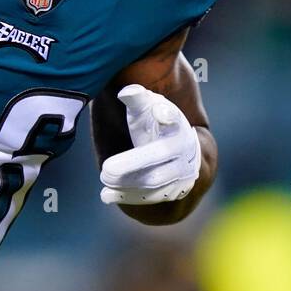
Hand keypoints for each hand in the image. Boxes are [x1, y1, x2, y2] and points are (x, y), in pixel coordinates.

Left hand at [99, 84, 200, 204]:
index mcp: (175, 124)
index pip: (173, 117)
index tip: (159, 113)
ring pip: (155, 182)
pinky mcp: (174, 192)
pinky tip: (106, 196)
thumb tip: (126, 92)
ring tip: (105, 179)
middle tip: (106, 169)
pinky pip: (151, 198)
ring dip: (128, 184)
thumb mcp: (148, 107)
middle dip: (132, 164)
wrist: (186, 151)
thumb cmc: (157, 124)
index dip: (167, 114)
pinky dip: (128, 197)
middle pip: (159, 156)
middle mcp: (183, 149)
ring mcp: (182, 173)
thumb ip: (137, 98)